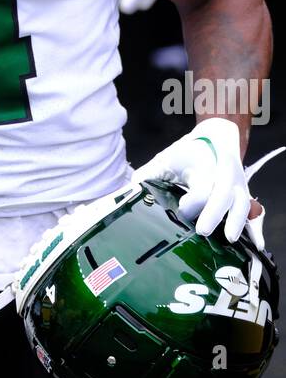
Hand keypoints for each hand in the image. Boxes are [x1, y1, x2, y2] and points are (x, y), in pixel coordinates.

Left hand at [135, 117, 250, 241]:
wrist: (217, 137)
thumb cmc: (187, 153)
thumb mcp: (165, 158)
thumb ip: (147, 175)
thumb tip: (128, 193)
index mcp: (204, 164)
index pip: (202, 185)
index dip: (193, 201)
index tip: (182, 210)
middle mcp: (224, 174)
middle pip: (224, 193)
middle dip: (214, 213)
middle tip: (202, 230)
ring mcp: (236, 184)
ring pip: (242, 201)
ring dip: (237, 220)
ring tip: (230, 238)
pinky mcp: (242, 194)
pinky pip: (249, 209)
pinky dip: (248, 223)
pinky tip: (247, 240)